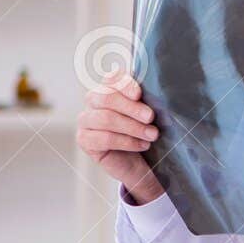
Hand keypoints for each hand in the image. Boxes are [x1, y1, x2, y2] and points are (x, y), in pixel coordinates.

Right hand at [77, 71, 162, 203]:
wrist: (140, 164)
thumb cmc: (144, 134)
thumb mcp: (150, 116)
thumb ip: (149, 101)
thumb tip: (159, 94)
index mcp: (110, 88)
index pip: (112, 78)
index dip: (124, 84)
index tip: (139, 94)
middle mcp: (94, 101)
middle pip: (105, 97)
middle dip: (131, 108)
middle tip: (150, 117)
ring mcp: (86, 120)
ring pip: (105, 119)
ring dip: (132, 127)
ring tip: (152, 135)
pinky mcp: (84, 140)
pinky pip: (104, 138)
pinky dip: (127, 142)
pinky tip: (142, 145)